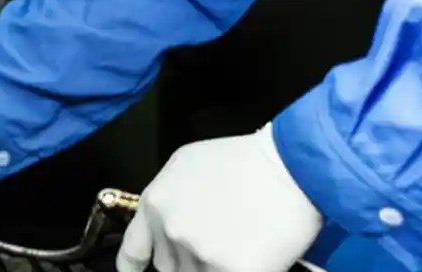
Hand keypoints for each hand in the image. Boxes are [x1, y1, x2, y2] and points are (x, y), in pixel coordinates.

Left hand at [116, 123, 322, 271]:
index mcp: (156, 204)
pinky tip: (253, 256)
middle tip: (215, 241)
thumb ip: (169, 203)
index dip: (133, 268)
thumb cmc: (242, 160)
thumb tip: (166, 228)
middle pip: (169, 268)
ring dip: (213, 267)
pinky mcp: (232, 270)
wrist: (289, 164)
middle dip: (188, 261)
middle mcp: (171, 231)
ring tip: (238, 243)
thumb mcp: (186, 167)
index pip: (132, 253)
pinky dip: (238, 270)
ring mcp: (200, 253)